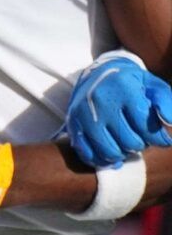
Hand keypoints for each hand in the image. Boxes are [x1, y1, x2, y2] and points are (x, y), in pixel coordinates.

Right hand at [60, 51, 171, 174]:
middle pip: (129, 141)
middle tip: (142, 138)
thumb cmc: (131, 83)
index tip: (163, 140)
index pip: (146, 127)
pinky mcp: (72, 125)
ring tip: (128, 144)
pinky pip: (88, 154)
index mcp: (123, 88)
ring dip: (124, 153)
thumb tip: (170, 122)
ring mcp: (83, 114)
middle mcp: (100, 101)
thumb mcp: (152, 84)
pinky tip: (113, 155)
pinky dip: (102, 160)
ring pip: (109, 152)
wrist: (97, 74)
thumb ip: (165, 101)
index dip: (159, 138)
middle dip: (141, 144)